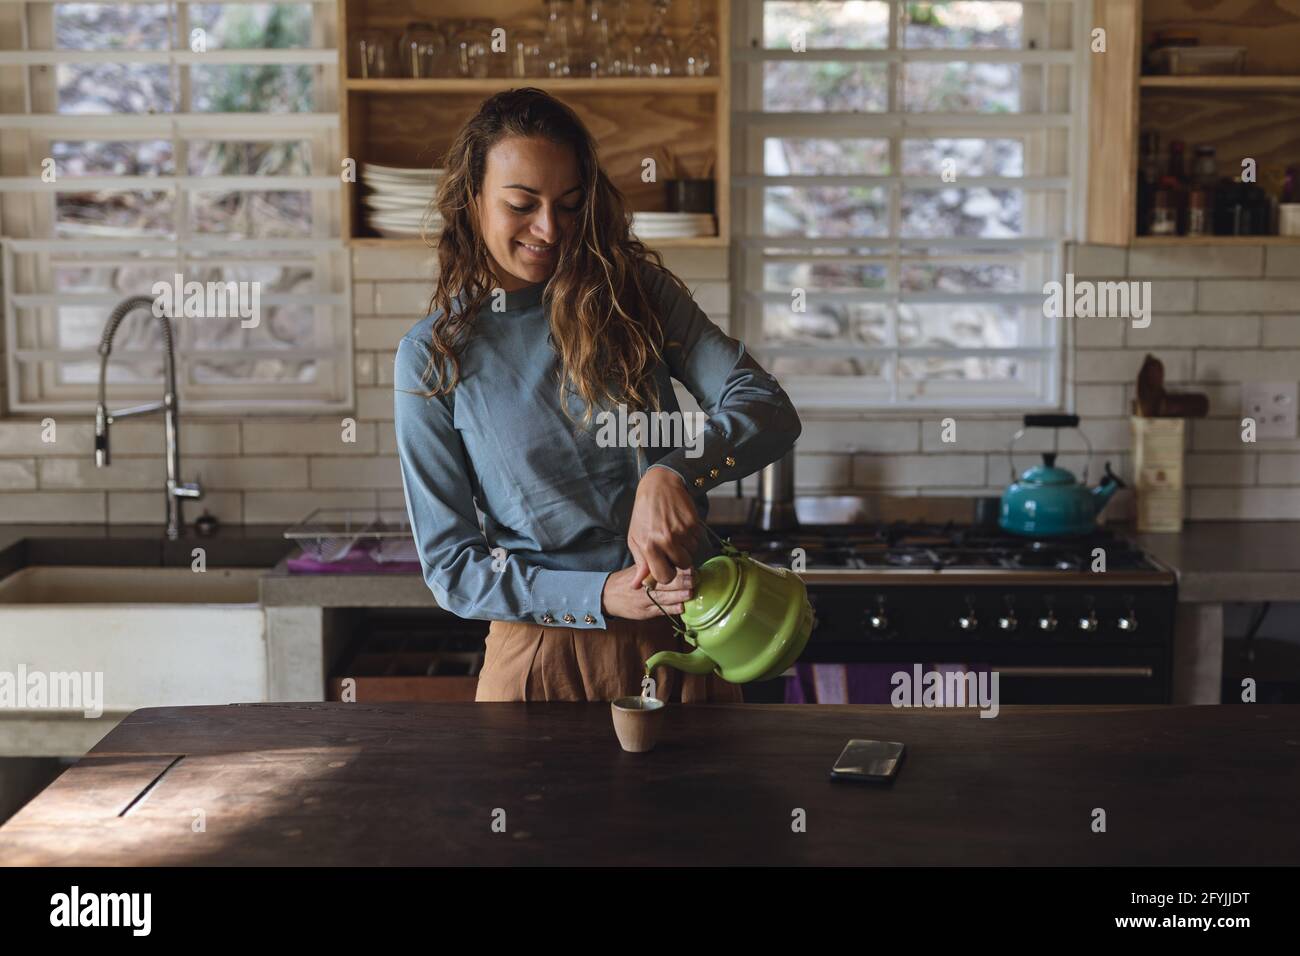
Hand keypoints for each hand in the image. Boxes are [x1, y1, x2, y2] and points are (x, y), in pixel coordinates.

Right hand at [601, 562, 694, 619]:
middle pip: (666, 582)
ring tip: (691, 593)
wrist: (607, 596)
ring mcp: (645, 599)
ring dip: (679, 595)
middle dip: (682, 581)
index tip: (690, 567)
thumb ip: (654, 566)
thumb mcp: (637, 569)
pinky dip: (671, 609)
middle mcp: (645, 585)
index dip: (678, 568)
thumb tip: (678, 561)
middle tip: (695, 579)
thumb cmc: (626, 581)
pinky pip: (660, 611)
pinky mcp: (645, 612)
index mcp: (645, 572)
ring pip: (665, 597)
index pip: (664, 568)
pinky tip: (681, 608)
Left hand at [627, 466, 700, 585]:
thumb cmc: (644, 514)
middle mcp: (666, 540)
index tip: (665, 567)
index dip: (666, 574)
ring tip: (674, 534)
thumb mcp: (635, 538)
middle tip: (671, 548)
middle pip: (682, 566)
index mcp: (649, 546)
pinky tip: (681, 526)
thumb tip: (638, 586)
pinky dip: (691, 537)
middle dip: (678, 560)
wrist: (659, 486)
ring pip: (691, 554)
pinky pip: (697, 541)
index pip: (664, 577)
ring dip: (685, 548)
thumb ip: (640, 563)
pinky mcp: (693, 524)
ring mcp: (681, 532)